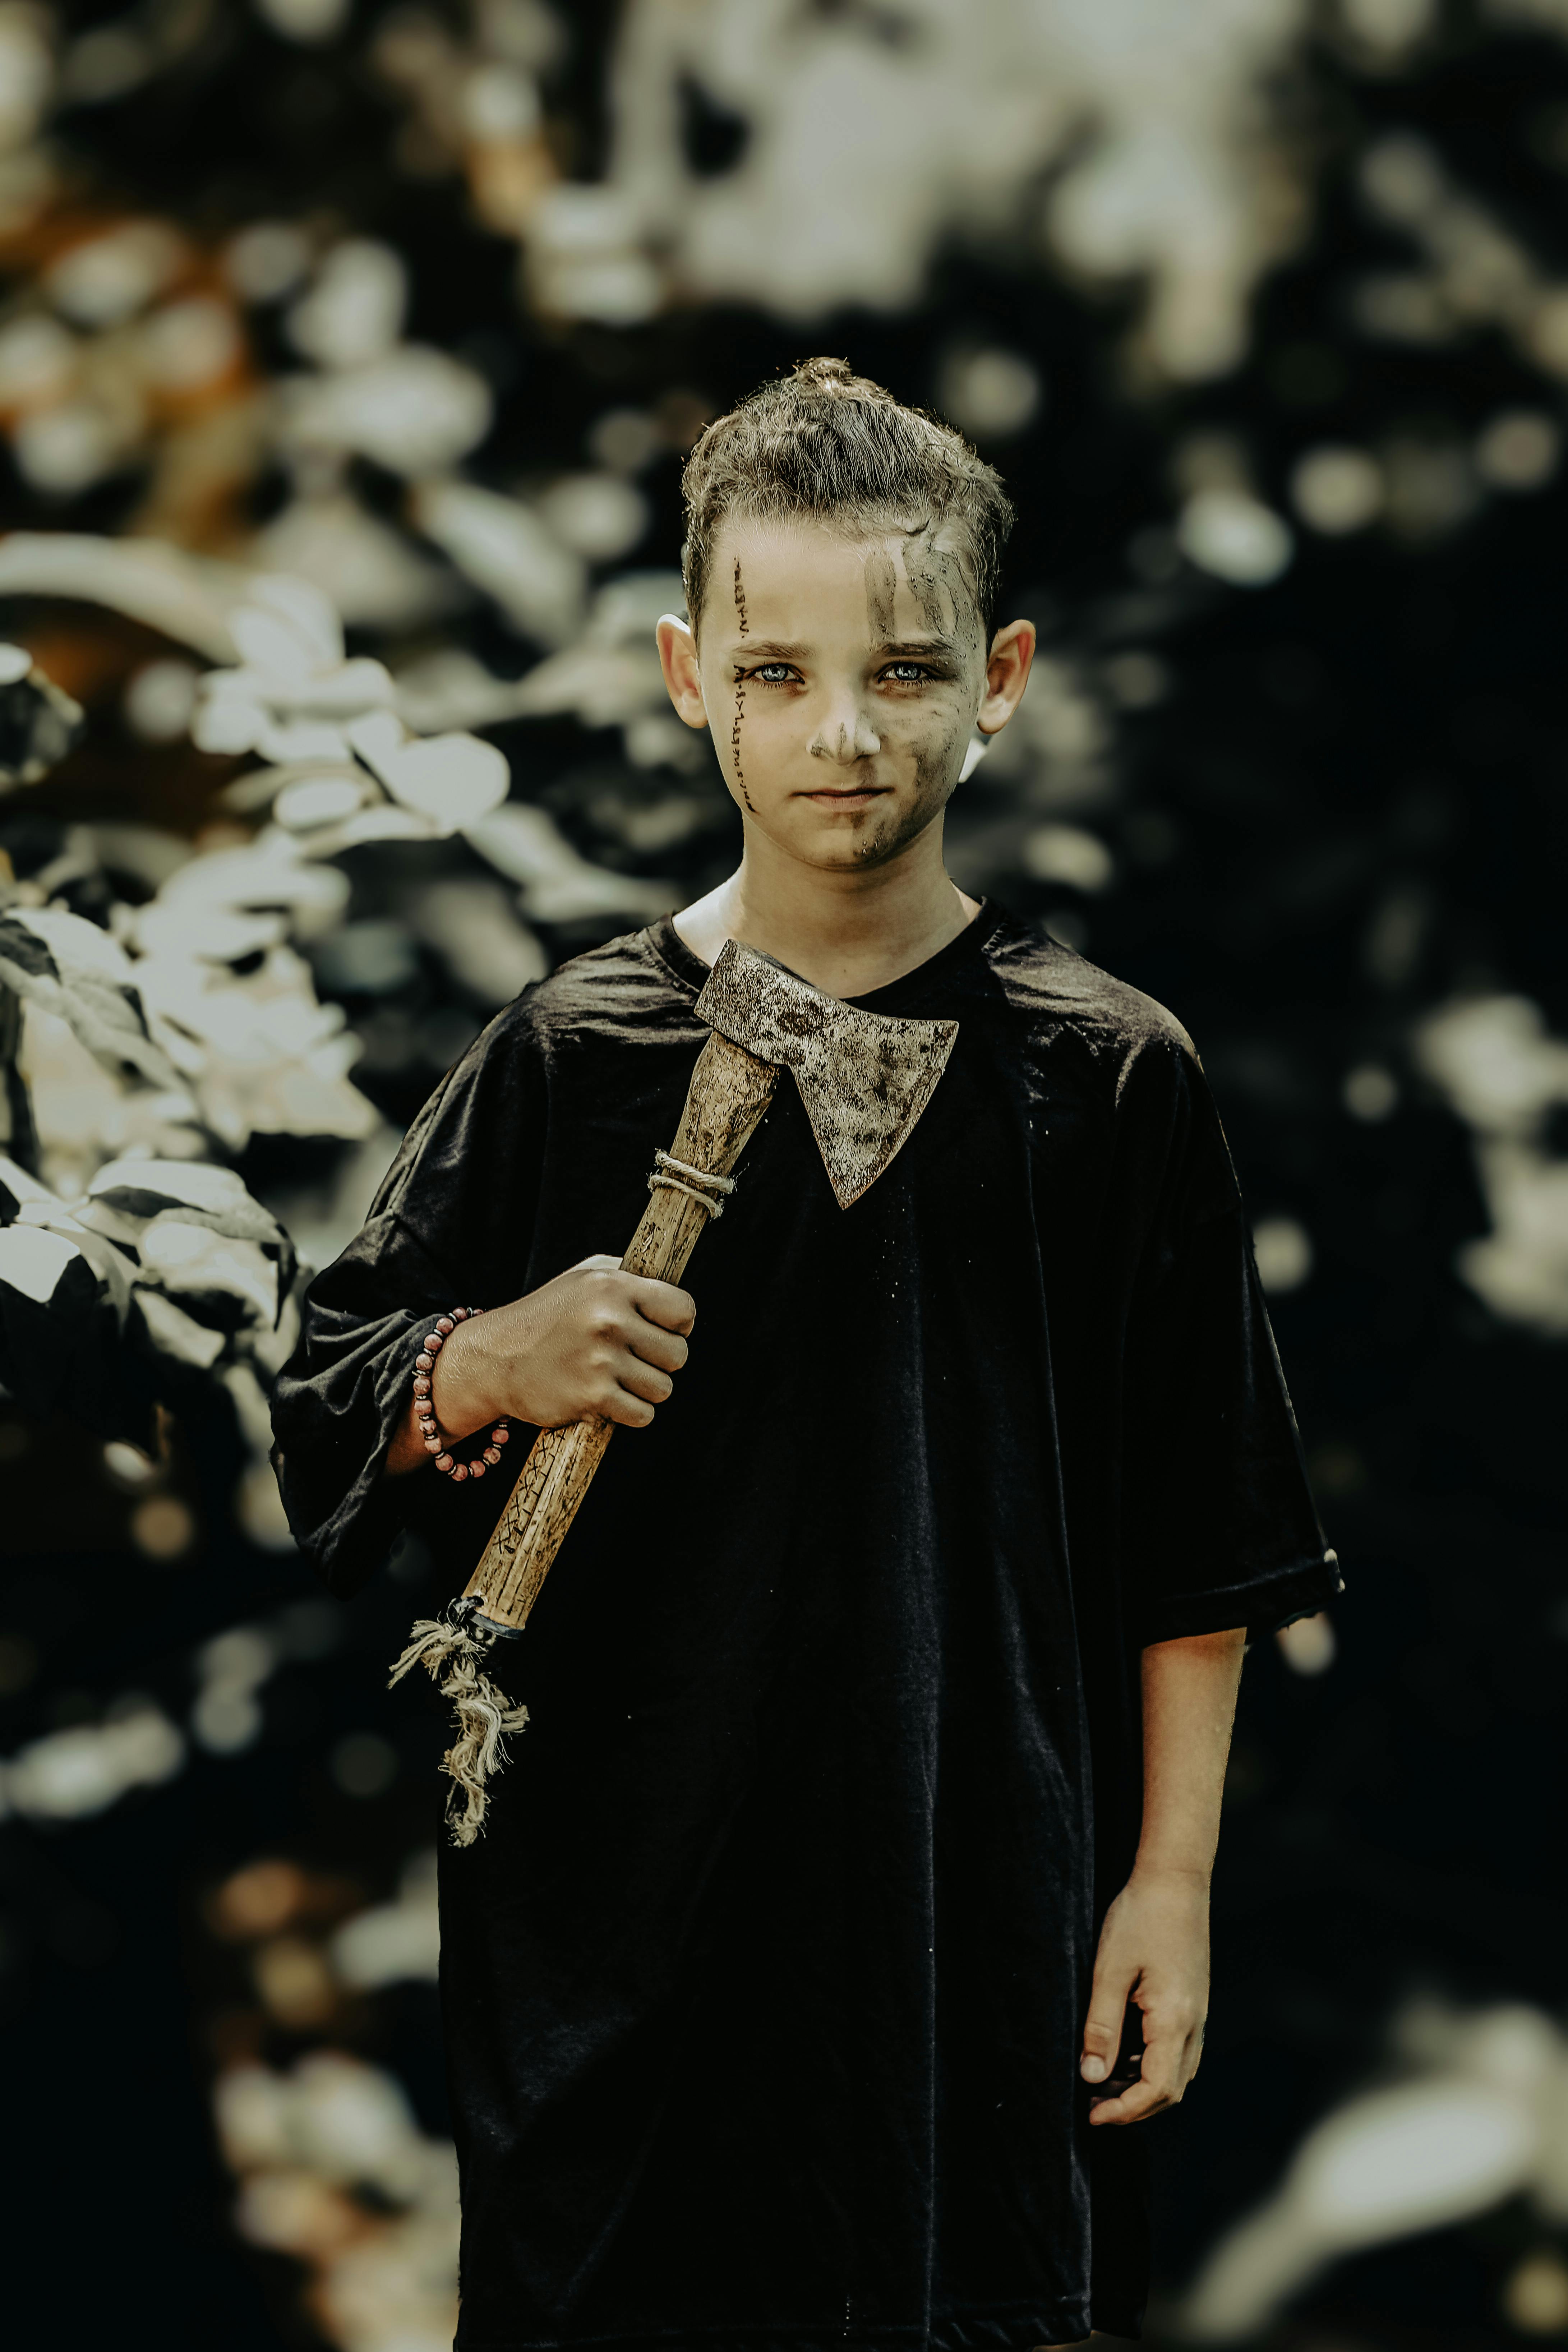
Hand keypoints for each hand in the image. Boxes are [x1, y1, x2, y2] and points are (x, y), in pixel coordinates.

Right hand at [432, 1255, 695, 1436]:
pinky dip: (630, 1412)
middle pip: (678, 1355)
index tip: (662, 1331)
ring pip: (663, 1388)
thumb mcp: (585, 1277)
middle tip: (634, 1358)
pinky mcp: (592, 1397)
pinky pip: (642, 1414)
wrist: (494, 1357)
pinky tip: (608, 1398)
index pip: (684, 1310)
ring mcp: (601, 1361)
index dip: (679, 1325)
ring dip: (645, 1389)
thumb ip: (629, 1277)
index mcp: (614, 1286)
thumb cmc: (547, 1315)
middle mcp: (610, 1320)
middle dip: (662, 1361)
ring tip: (617, 1378)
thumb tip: (673, 1295)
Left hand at [1078, 1866, 1209, 2124]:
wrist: (1175, 1880)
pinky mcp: (1192, 2003)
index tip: (1092, 2114)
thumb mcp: (1110, 1970)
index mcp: (1175, 2019)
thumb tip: (1091, 2077)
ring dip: (1142, 2088)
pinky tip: (1122, 2055)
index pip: (1157, 2090)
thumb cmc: (1140, 1918)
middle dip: (1134, 2108)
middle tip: (1093, 2105)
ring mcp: (1197, 2014)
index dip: (1125, 2111)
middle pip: (1171, 2090)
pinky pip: (1177, 2051)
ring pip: (1176, 2073)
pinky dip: (1151, 2065)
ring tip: (1101, 2083)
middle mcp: (1194, 2024)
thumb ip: (1101, 2026)